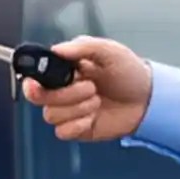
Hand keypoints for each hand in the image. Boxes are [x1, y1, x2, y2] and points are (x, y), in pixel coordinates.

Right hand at [21, 36, 152, 140]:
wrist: (147, 99)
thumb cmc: (129, 72)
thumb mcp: (109, 50)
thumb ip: (83, 46)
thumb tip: (57, 49)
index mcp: (64, 69)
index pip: (34, 76)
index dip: (32, 81)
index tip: (36, 83)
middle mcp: (62, 90)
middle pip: (37, 98)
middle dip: (64, 94)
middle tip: (90, 87)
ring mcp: (68, 111)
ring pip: (51, 115)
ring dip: (78, 107)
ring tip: (98, 100)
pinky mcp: (76, 129)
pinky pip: (62, 132)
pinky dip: (79, 124)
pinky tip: (94, 117)